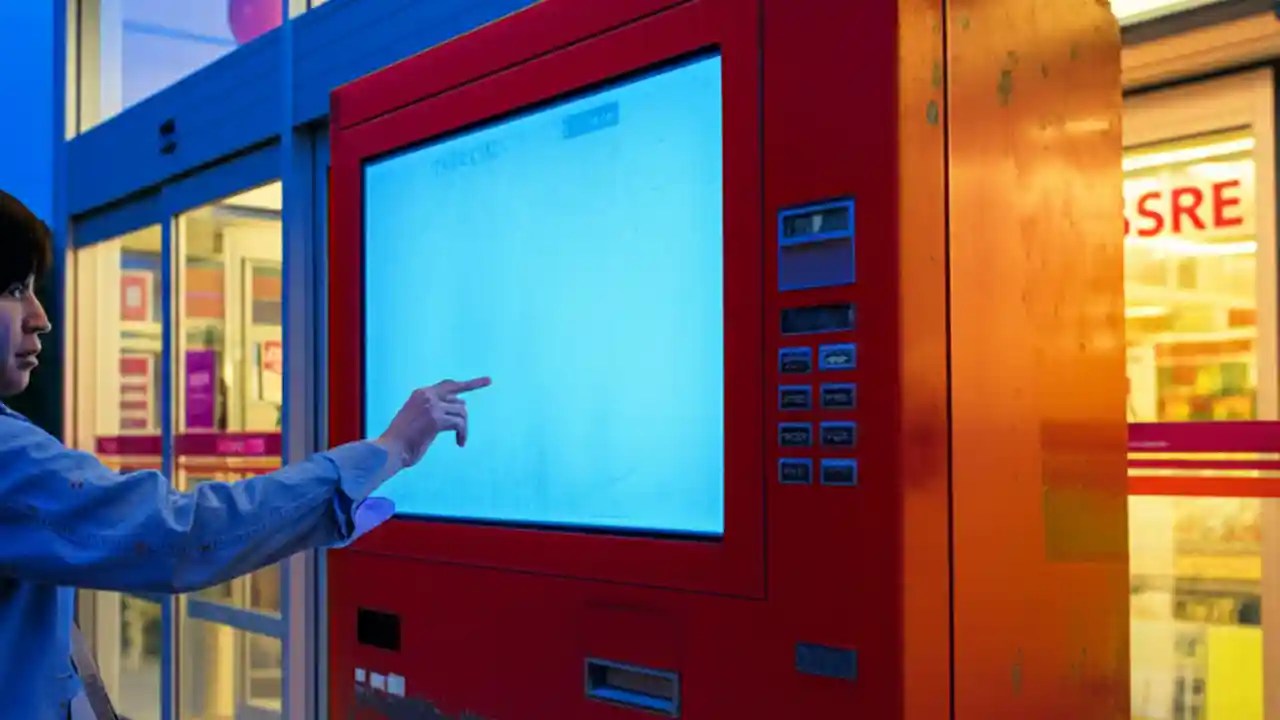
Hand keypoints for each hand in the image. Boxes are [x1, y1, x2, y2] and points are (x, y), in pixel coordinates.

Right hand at [375, 377, 490, 468]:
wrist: (389, 451)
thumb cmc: (402, 442)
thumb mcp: (418, 420)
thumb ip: (436, 411)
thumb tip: (460, 408)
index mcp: (420, 394)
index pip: (447, 385)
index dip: (466, 383)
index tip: (484, 380)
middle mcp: (426, 395)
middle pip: (458, 391)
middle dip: (474, 384)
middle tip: (488, 380)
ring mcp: (431, 406)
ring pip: (461, 411)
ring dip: (464, 427)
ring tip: (460, 440)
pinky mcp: (436, 419)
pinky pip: (460, 423)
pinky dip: (462, 434)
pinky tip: (459, 443)